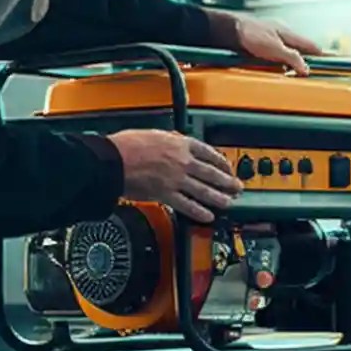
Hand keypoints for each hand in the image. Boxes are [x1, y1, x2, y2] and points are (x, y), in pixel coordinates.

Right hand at [107, 130, 241, 222]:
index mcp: (179, 144)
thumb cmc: (127, 146)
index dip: (220, 161)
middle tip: (236, 186)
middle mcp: (182, 161)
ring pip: (204, 190)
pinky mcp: (166, 194)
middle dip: (226, 181)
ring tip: (228, 202)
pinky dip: (199, 211)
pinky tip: (208, 215)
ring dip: (218, 197)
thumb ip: (168, 140)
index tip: (226, 166)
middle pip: (211, 173)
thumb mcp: (153, 134)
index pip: (207, 152)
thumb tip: (174, 141)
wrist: (114, 160)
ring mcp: (176, 179)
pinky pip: (187, 205)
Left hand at [205, 8, 324, 75]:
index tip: (330, 60)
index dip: (320, 54)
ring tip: (294, 71)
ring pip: (286, 51)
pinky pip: (274, 54)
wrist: (228, 29)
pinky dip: (278, 60)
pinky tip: (274, 66)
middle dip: (306, 59)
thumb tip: (305, 68)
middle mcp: (281, 34)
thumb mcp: (274, 48)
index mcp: (288, 33)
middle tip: (313, 68)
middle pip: (299, 48)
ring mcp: (270, 38)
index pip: (310, 45)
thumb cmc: (249, 33)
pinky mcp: (259, 43)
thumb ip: (291, 58)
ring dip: (291, 60)